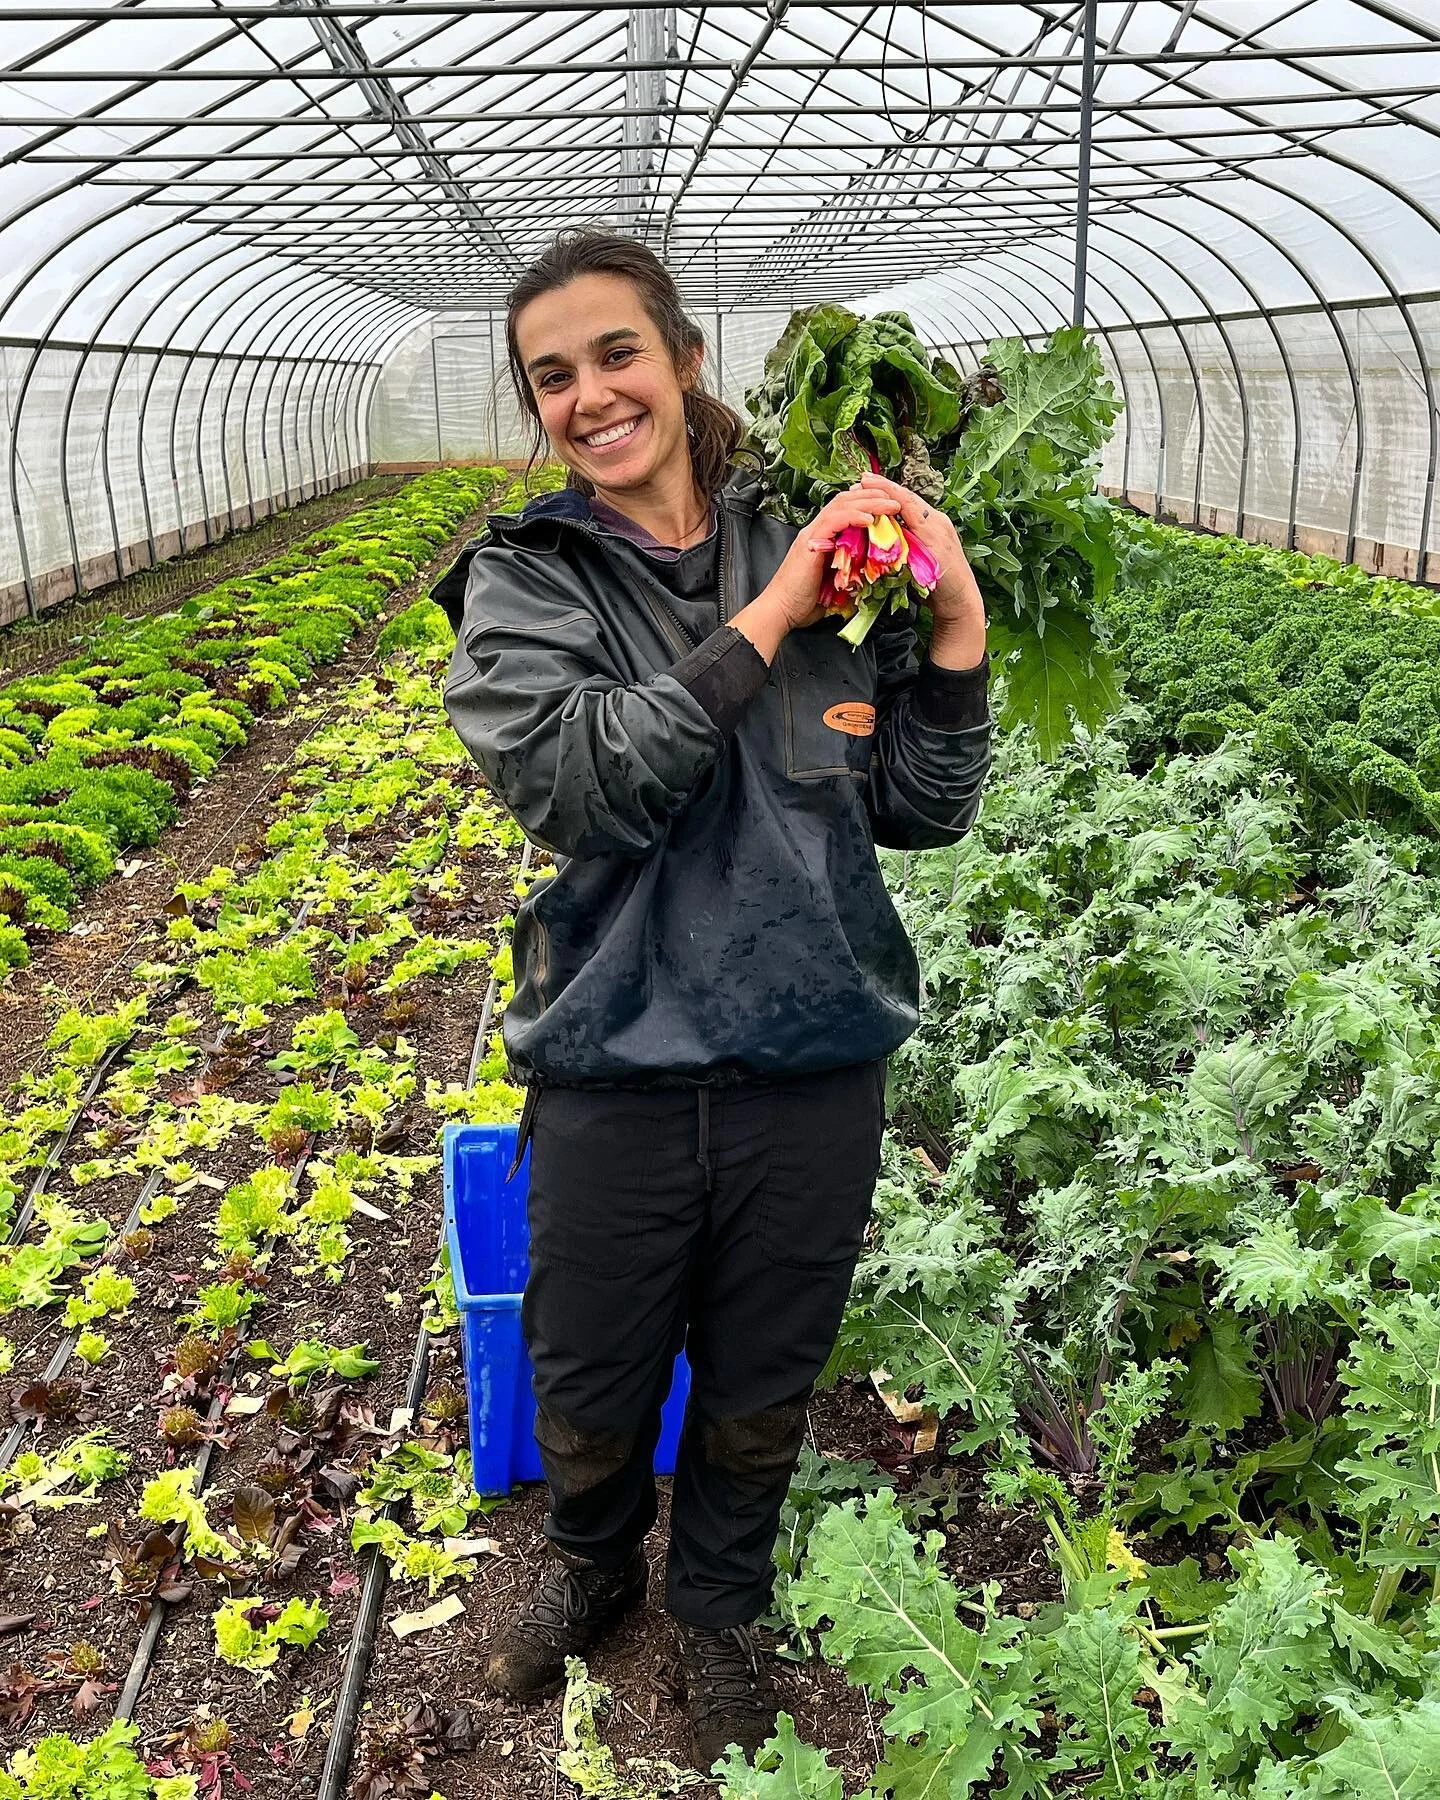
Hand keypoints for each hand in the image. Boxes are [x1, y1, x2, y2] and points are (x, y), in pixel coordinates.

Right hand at [732, 483, 904, 661]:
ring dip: (869, 502)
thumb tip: (871, 577)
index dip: (866, 502)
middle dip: (872, 495)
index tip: (887, 504)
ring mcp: (812, 534)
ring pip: (842, 505)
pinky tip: (870, 518)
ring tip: (890, 504)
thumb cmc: (803, 603)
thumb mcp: (836, 585)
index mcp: (822, 538)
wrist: (780, 611)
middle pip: (846, 500)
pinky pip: (834, 521)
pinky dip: (854, 516)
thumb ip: (851, 574)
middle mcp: (816, 531)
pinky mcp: (811, 543)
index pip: (845, 509)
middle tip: (894, 497)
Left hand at [856, 472, 986, 669]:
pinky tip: (879, 512)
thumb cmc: (937, 585)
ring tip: (866, 487)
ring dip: (887, 496)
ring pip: (910, 506)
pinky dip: (895, 517)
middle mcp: (937, 522)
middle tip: (861, 479)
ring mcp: (939, 532)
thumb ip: (904, 545)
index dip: (887, 489)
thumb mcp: (918, 559)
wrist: (960, 603)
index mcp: (932, 524)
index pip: (906, 501)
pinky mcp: (937, 546)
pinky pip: (913, 526)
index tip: (866, 481)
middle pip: (907, 498)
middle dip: (883, 487)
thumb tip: (880, 539)